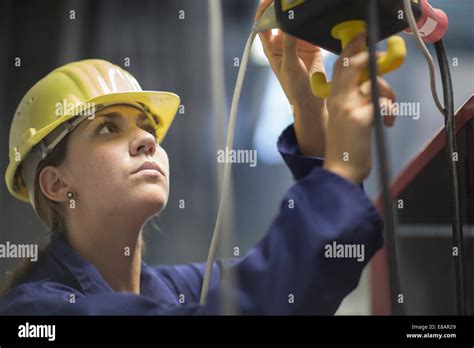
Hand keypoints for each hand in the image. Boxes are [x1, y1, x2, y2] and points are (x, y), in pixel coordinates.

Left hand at [255, 0, 327, 156]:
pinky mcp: (310, 43)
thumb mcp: (289, 66)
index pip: (262, 23)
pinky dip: (310, 21)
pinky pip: (309, 28)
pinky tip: (311, 16)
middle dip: (281, 7)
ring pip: (294, 21)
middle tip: (286, 0)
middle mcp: (282, 42)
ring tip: (299, 5)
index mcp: (270, 47)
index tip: (270, 1)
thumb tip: (288, 25)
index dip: (264, 10)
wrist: (311, 100)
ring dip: (296, 13)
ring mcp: (296, 42)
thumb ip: (289, 45)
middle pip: (278, 18)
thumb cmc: (294, 88)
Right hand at [323, 35, 396, 183]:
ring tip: (390, 112)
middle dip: (370, 58)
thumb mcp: (344, 117)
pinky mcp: (360, 118)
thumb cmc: (346, 146)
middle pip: (352, 65)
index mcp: (333, 99)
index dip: (351, 50)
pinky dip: (391, 111)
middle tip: (382, 61)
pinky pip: (383, 102)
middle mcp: (337, 99)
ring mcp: (348, 107)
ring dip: (389, 95)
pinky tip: (387, 123)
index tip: (362, 40)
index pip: (339, 66)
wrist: (341, 170)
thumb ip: (353, 98)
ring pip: (374, 84)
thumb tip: (372, 81)